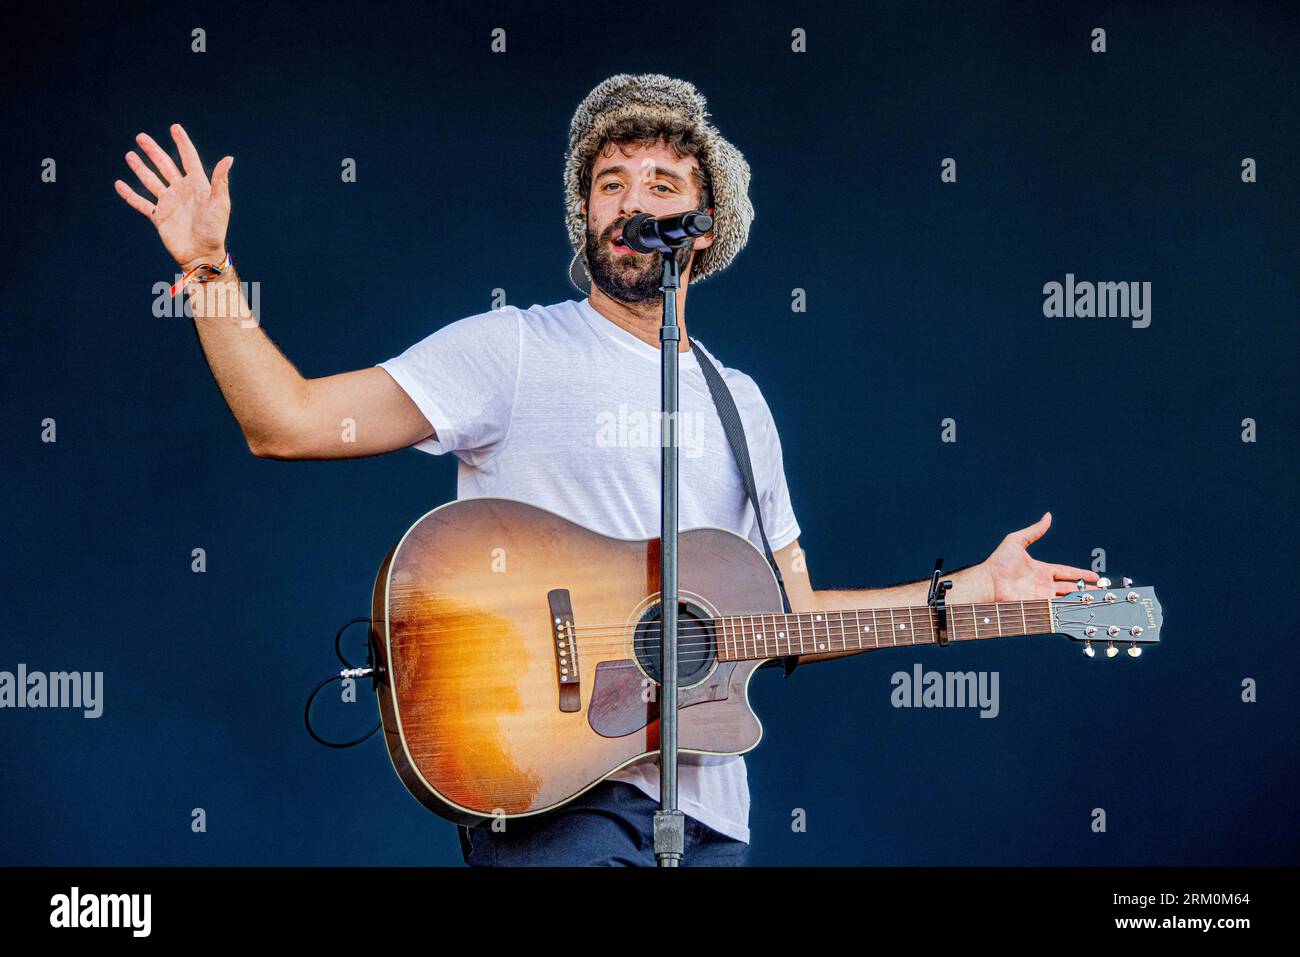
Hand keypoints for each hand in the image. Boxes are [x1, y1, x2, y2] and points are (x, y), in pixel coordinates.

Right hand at [114, 123, 231, 269]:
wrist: (201, 254)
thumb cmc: (214, 230)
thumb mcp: (219, 203)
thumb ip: (220, 180)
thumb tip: (229, 157)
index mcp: (197, 185)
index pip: (189, 158)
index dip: (182, 143)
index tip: (175, 128)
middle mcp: (182, 191)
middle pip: (165, 165)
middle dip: (153, 151)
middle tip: (141, 136)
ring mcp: (169, 203)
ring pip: (151, 180)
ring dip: (140, 168)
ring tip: (130, 154)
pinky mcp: (159, 216)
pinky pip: (141, 203)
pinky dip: (130, 194)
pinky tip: (119, 184)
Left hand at [970, 512, 1098, 601]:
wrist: (989, 581)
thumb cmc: (998, 562)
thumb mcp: (1018, 540)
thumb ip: (1034, 531)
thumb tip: (1047, 517)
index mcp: (1041, 570)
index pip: (1066, 572)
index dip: (1080, 574)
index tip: (1094, 576)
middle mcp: (1043, 584)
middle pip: (1070, 587)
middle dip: (1086, 589)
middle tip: (1102, 591)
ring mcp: (1041, 596)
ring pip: (1067, 598)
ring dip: (1082, 599)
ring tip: (1098, 600)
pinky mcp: (1038, 605)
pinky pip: (1057, 607)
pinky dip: (1070, 608)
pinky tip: (1082, 608)